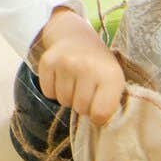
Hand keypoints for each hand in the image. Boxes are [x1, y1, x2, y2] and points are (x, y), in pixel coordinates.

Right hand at [33, 7, 124, 124]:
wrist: (76, 36)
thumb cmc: (98, 64)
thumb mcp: (113, 80)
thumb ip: (109, 104)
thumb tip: (97, 124)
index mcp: (110, 74)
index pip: (100, 114)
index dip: (98, 116)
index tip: (98, 106)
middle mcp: (87, 67)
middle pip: (80, 109)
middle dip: (82, 104)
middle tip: (86, 89)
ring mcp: (65, 64)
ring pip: (63, 101)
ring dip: (68, 97)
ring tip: (74, 81)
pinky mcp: (47, 62)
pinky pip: (48, 93)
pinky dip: (53, 90)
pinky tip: (62, 77)